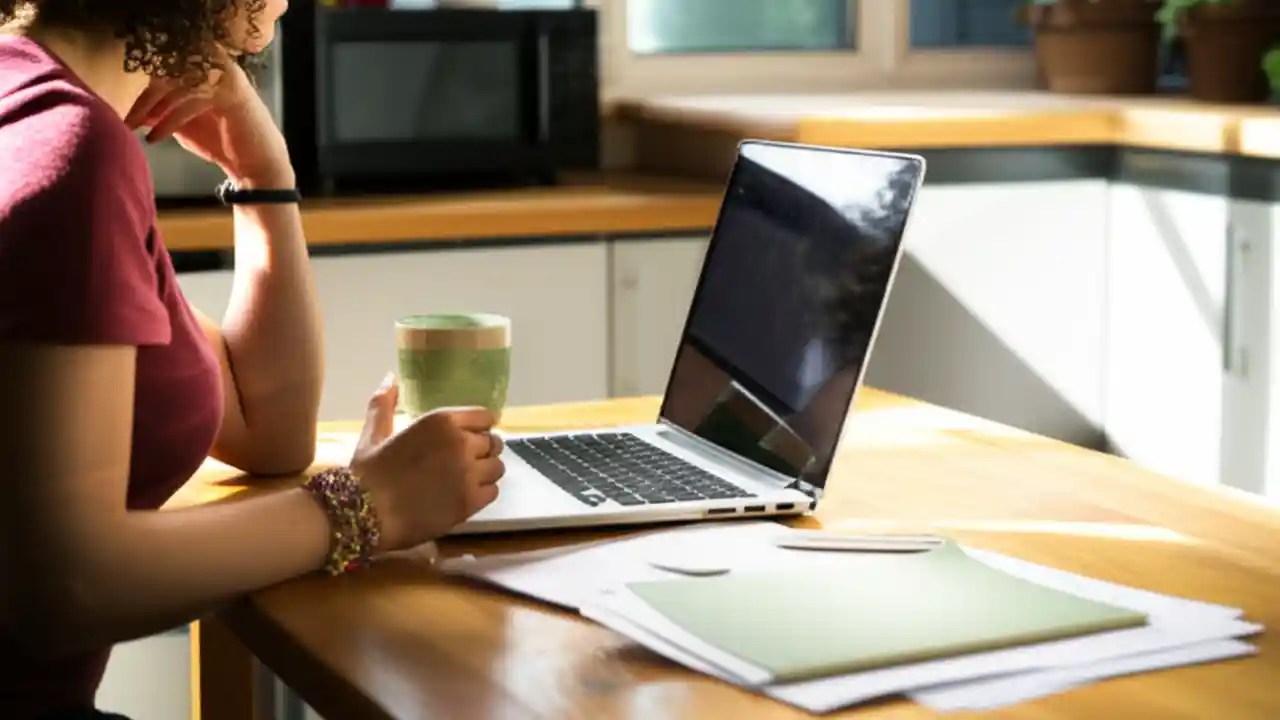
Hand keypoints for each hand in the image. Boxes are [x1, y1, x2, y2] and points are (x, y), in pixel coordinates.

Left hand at [124, 47, 293, 187]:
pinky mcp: (232, 94)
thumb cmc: (222, 143)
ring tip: (138, 128)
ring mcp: (227, 77)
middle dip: (146, 97)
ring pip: (178, 84)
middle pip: (169, 71)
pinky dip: (169, 120)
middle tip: (128, 119)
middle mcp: (218, 66)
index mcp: (206, 68)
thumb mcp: (184, 124)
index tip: (129, 111)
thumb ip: (161, 112)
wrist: (257, 166)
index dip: (146, 88)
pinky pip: (191, 101)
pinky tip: (155, 136)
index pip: (167, 67)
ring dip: (153, 107)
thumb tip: (134, 107)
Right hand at [350, 374, 504, 551]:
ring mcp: (469, 474)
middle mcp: (461, 443)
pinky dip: (483, 492)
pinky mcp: (471, 502)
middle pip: (493, 442)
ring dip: (485, 471)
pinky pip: (493, 491)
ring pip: (497, 467)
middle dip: (483, 449)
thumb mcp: (373, 432)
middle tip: (465, 460)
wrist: (364, 513)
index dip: (479, 426)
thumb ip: (385, 403)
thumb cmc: (368, 472)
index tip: (470, 436)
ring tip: (467, 478)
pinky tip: (465, 495)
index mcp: (441, 421)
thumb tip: (391, 378)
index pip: (484, 416)